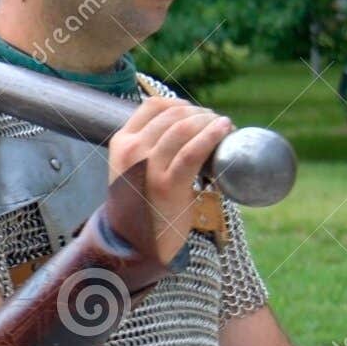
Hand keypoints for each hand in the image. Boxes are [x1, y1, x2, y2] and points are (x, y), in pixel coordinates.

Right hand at [106, 96, 232, 263]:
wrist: (132, 241)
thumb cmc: (140, 203)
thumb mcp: (131, 168)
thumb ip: (147, 147)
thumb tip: (185, 125)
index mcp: (121, 143)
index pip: (153, 105)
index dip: (181, 104)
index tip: (196, 113)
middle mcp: (132, 151)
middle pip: (173, 115)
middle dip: (201, 113)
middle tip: (216, 122)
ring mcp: (148, 167)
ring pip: (184, 128)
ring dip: (210, 122)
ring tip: (224, 127)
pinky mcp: (168, 185)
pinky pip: (193, 152)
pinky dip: (212, 136)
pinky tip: (225, 129)